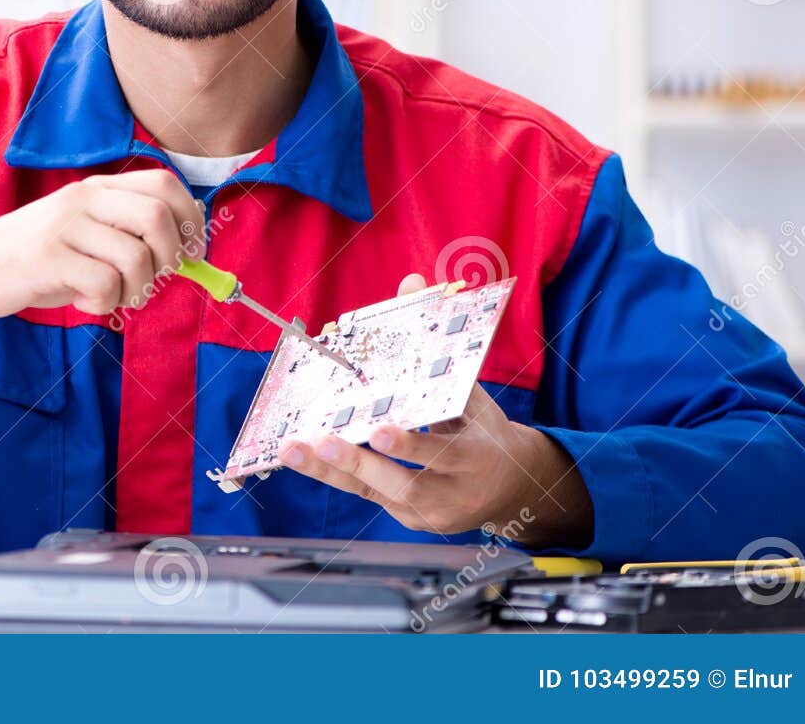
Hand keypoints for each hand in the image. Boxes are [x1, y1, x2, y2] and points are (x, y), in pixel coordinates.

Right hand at [0, 167, 202, 418]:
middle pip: (158, 217)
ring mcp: (63, 227)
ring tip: (113, 297)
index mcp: (94, 189)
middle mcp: (82, 199)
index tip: (190, 253)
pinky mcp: (47, 258)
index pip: (165, 185)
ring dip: (137, 289)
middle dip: (170, 258)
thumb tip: (186, 255)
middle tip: (151, 281)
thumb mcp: (79, 237)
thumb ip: (123, 236)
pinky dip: (105, 304)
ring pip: (136, 256)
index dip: (191, 220)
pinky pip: (105, 285)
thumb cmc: (29, 261)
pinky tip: (85, 303)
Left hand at [277, 272, 594, 547]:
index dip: (412, 447)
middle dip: (360, 463)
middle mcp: (453, 493)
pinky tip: (302, 455)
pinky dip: (334, 474)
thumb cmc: (484, 429)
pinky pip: (366, 494)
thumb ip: (439, 345)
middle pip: (403, 485)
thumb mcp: (473, 391)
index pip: (444, 453)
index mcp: (477, 458)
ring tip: (292, 450)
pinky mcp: (408, 520)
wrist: (511, 487)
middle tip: (323, 441)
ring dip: (330, 471)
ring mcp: (428, 514)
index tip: (381, 432)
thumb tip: (411, 283)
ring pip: (374, 493)